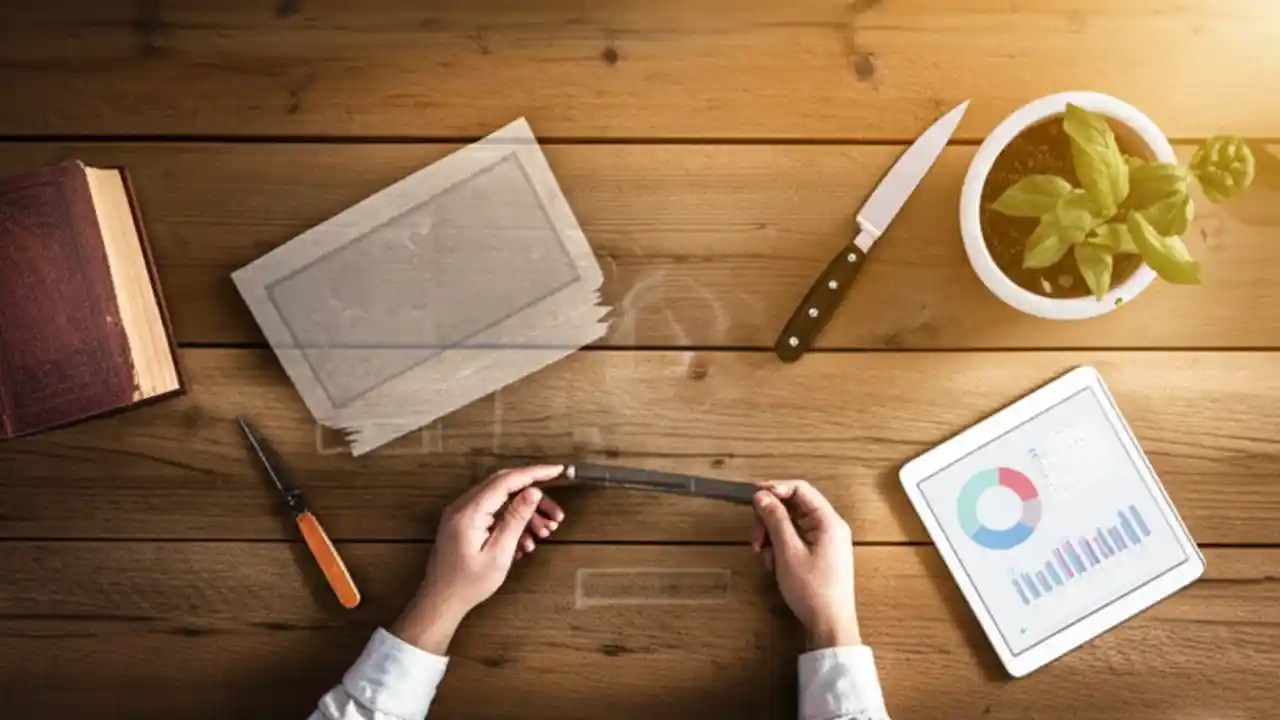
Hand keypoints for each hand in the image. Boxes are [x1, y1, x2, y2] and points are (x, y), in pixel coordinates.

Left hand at [394, 465, 566, 652]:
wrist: (441, 601)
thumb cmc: (468, 584)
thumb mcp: (499, 554)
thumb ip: (516, 519)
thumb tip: (533, 491)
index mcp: (469, 512)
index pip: (506, 480)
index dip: (534, 473)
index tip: (557, 471)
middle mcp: (462, 506)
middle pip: (504, 485)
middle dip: (534, 496)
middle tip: (556, 512)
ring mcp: (461, 513)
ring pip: (500, 499)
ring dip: (525, 512)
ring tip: (545, 531)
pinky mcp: (464, 522)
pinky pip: (492, 511)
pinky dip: (511, 520)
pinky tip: (525, 540)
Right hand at [750, 480, 859, 649]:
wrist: (829, 625)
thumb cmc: (813, 590)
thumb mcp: (788, 552)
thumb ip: (775, 520)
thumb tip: (761, 495)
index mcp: (829, 522)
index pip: (801, 489)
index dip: (775, 488)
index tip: (753, 495)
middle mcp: (830, 527)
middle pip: (794, 507)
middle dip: (770, 518)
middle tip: (755, 537)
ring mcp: (825, 541)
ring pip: (792, 524)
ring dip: (772, 535)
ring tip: (763, 554)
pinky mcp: (819, 554)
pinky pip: (795, 539)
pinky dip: (780, 547)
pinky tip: (773, 563)